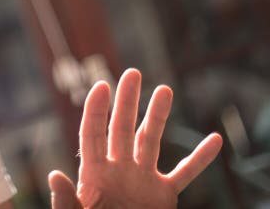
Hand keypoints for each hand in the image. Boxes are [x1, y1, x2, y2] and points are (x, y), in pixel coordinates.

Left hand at [50, 69, 222, 207]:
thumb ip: (66, 199)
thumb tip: (54, 175)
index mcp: (93, 174)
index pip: (93, 134)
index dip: (96, 110)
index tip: (101, 86)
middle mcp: (118, 170)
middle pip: (122, 128)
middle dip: (127, 101)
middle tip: (133, 73)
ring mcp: (141, 181)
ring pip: (151, 141)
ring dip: (158, 116)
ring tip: (164, 89)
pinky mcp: (163, 196)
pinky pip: (185, 173)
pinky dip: (200, 159)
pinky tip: (215, 139)